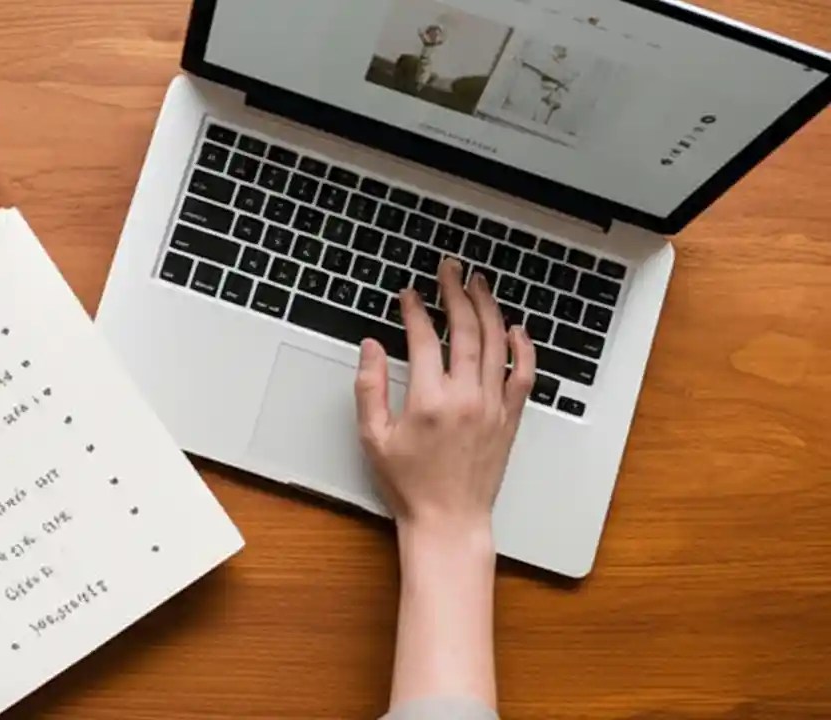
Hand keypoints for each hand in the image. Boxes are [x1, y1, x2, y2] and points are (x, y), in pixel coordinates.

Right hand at [354, 258, 535, 533]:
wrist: (449, 520)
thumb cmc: (409, 485)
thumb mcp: (373, 438)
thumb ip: (369, 388)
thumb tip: (371, 347)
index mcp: (429, 400)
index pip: (423, 338)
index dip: (414, 309)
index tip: (408, 294)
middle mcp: (466, 397)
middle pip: (464, 329)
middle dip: (455, 292)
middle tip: (449, 270)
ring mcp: (493, 405)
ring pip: (495, 342)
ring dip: (487, 307)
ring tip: (478, 284)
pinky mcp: (510, 418)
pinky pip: (523, 373)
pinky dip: (522, 347)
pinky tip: (516, 328)